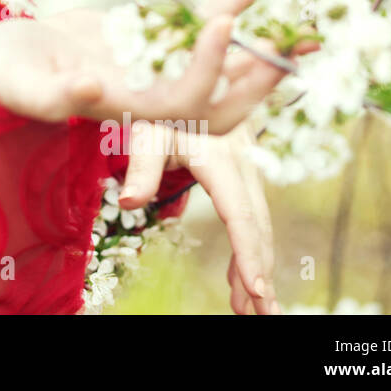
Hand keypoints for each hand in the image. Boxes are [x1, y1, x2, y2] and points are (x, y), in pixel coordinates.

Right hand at [0, 0, 296, 132]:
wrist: (4, 57)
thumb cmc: (2, 72)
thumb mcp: (18, 82)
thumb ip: (53, 94)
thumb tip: (90, 89)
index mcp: (124, 110)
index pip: (182, 101)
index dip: (204, 67)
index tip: (220, 23)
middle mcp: (152, 96)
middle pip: (224, 100)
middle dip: (262, 75)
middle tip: (301, 41)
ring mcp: (158, 70)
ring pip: (225, 65)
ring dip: (267, 43)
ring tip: (304, 13)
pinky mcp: (157, 42)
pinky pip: (207, 26)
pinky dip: (237, 5)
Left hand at [117, 119, 280, 313]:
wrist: (185, 74)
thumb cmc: (160, 103)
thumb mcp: (146, 129)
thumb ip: (141, 166)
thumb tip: (125, 203)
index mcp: (221, 157)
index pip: (239, 213)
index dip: (249, 252)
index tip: (257, 289)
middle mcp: (242, 165)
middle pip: (257, 227)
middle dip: (262, 274)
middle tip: (264, 316)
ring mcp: (245, 170)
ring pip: (258, 226)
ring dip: (257, 268)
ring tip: (255, 310)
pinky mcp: (240, 175)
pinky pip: (249, 218)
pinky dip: (248, 251)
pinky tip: (242, 281)